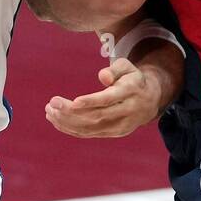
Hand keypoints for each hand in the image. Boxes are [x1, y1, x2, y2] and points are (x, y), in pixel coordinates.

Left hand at [45, 57, 162, 138]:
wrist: (151, 99)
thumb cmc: (132, 78)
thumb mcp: (127, 67)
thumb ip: (115, 69)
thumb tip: (101, 76)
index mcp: (130, 92)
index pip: (109, 99)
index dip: (91, 102)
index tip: (73, 101)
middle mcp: (127, 112)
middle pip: (97, 116)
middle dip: (71, 112)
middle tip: (51, 104)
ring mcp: (121, 126)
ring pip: (92, 128)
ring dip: (68, 122)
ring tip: (49, 112)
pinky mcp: (114, 133)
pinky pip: (91, 134)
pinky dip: (72, 129)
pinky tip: (57, 121)